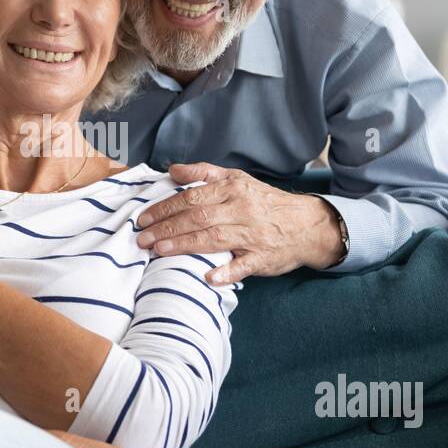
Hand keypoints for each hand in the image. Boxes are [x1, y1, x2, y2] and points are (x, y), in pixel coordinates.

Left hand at [136, 162, 345, 283]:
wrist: (305, 224)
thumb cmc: (264, 201)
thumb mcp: (237, 179)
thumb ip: (203, 173)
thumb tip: (173, 170)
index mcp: (232, 190)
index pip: (192, 198)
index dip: (165, 208)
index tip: (144, 218)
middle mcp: (240, 210)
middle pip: (197, 218)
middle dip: (166, 228)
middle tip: (142, 238)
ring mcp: (252, 235)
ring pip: (214, 239)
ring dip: (184, 245)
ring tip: (159, 251)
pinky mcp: (262, 257)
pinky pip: (243, 265)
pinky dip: (227, 272)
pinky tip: (209, 277)